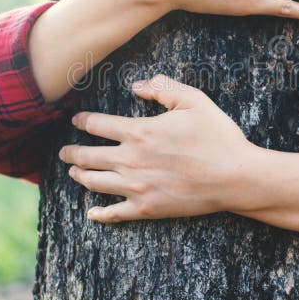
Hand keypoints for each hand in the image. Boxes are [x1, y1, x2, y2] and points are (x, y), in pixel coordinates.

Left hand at [59, 75, 261, 221]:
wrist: (235, 177)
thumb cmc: (217, 136)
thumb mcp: (194, 100)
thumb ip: (163, 87)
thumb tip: (137, 85)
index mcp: (139, 132)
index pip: (98, 125)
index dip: (82, 122)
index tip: (76, 121)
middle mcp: (131, 160)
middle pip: (88, 156)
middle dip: (71, 153)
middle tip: (63, 152)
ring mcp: (137, 187)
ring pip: (95, 183)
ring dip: (80, 176)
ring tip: (74, 172)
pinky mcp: (147, 209)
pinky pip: (114, 213)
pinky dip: (99, 214)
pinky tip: (91, 213)